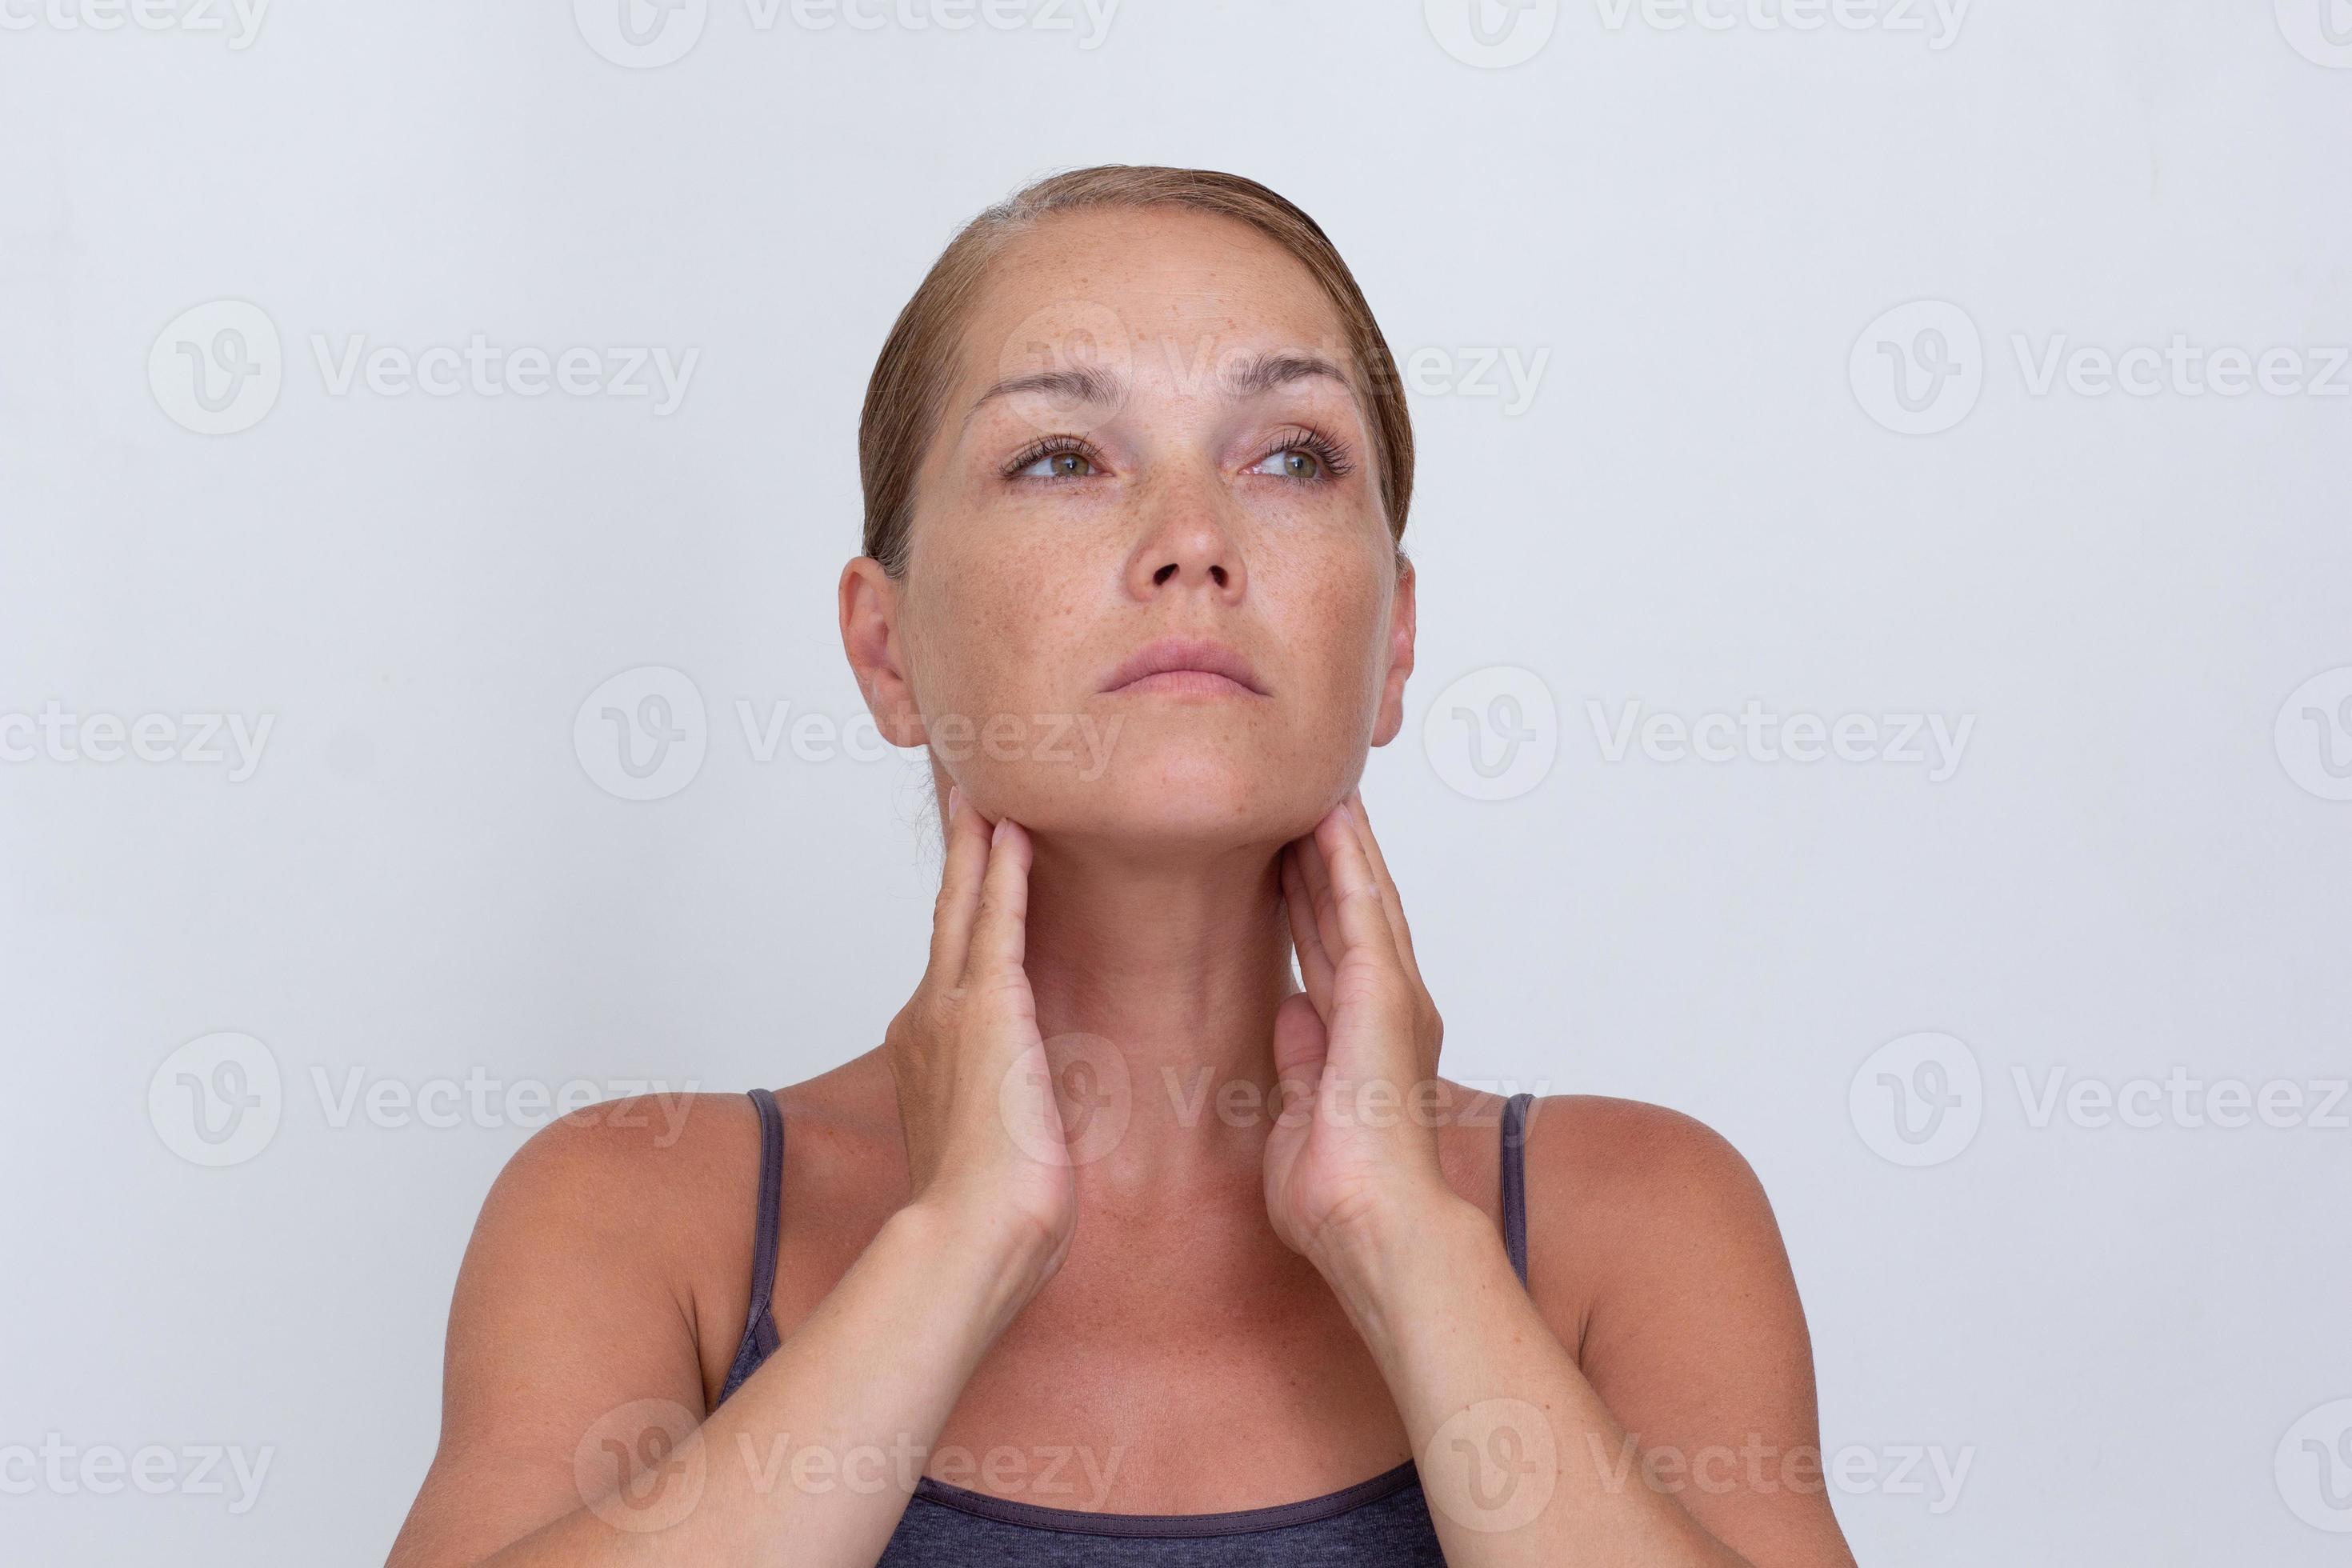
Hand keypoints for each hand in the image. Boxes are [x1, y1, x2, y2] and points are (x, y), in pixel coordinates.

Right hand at [884, 788, 1075, 1286]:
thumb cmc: (989, 1217)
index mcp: (930, 1051)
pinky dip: (1004, 871)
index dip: (961, 908)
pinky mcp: (986, 1010)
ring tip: (986, 788)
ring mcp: (950, 1010)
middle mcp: (928, 1019)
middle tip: (965, 794)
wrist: (968, 1240)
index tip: (970, 868)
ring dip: (978, 843)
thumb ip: (1005, 1110)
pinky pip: (996, 921)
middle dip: (959, 853)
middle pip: (946, 914)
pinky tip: (1015, 830)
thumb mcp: (995, 1146)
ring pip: (964, 904)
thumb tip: (1032, 1110)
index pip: (951, 960)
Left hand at [1263, 789, 1458, 1264]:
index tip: (1290, 848)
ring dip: (1341, 841)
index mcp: (1364, 1036)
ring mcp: (1393, 1001)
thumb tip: (1290, 1015)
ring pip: (1363, 898)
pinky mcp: (1385, 1000)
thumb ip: (1297, 1065)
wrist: (1377, 1232)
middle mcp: (1388, 1009)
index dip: (1312, 894)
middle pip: (1352, 910)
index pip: (1332, 946)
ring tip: (1321, 784)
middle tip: (1308, 791)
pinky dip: (1349, 863)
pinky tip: (1331, 819)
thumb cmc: (1341, 1199)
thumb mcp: (1296, 1119)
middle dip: (1330, 852)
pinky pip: (1363, 914)